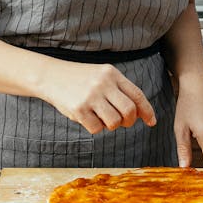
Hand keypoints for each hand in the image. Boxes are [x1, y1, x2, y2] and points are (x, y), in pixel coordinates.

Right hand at [41, 62, 155, 134]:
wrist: (51, 76)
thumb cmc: (80, 79)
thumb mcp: (101, 76)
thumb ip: (119, 90)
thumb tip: (140, 113)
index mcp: (112, 73)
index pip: (137, 94)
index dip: (147, 110)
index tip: (151, 122)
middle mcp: (103, 83)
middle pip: (129, 111)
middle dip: (129, 121)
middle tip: (123, 122)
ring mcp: (90, 96)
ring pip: (114, 122)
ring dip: (111, 125)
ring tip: (102, 118)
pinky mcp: (79, 109)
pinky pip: (97, 128)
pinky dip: (95, 127)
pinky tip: (87, 118)